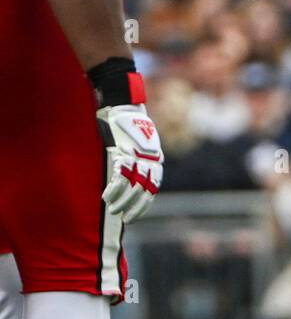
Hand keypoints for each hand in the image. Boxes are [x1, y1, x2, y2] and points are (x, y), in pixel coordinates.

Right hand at [97, 104, 163, 221]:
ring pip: (132, 186)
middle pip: (144, 190)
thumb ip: (138, 159)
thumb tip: (131, 178)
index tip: (132, 215)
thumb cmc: (127, 124)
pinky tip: (106, 198)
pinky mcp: (122, 151)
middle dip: (133, 206)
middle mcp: (149, 158)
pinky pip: (119, 177)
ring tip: (112, 209)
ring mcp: (136, 156)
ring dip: (122, 201)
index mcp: (155, 158)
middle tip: (121, 216)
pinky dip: (113, 190)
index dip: (143, 204)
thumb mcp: (140, 141)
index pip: (153, 187)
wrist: (122, 103)